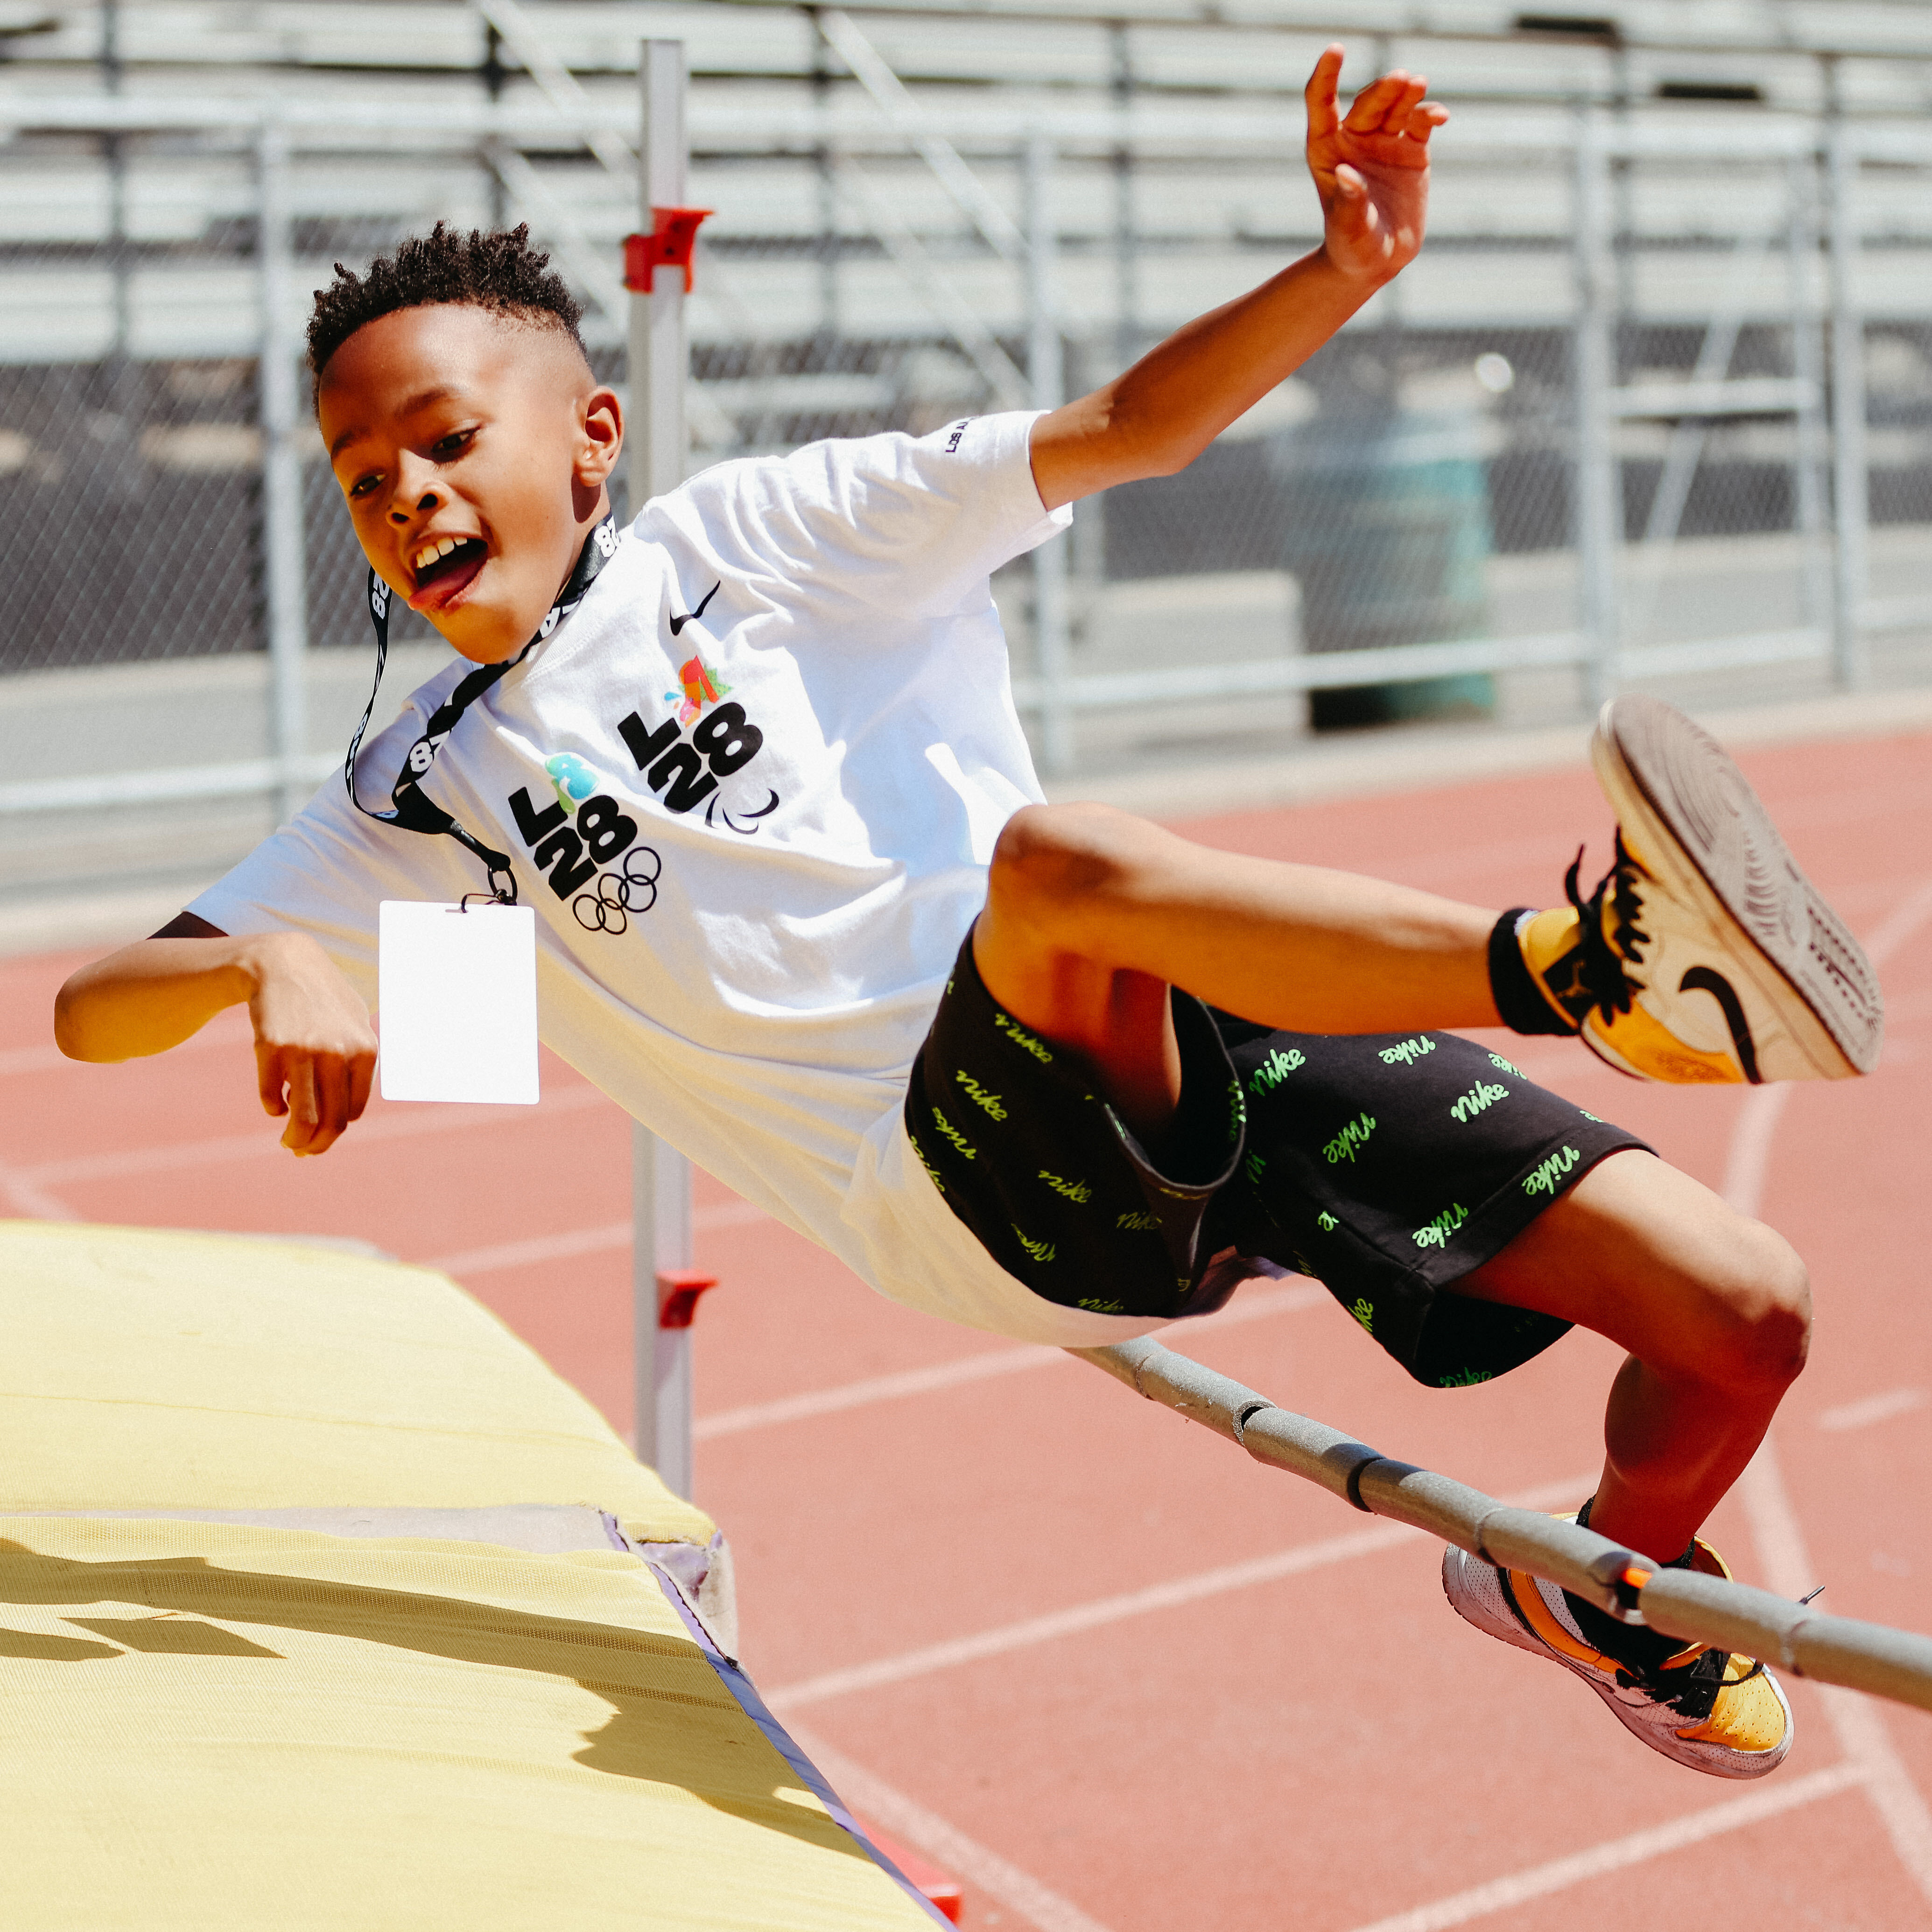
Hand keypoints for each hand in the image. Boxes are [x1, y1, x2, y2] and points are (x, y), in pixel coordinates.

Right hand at [247, 934, 378, 1156]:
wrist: (282, 963)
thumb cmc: (323, 999)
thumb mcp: (355, 1025)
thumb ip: (358, 1067)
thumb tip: (347, 1116)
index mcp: (366, 1051)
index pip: (353, 1112)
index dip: (336, 1130)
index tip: (323, 1135)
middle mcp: (339, 1052)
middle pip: (332, 1122)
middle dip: (317, 1146)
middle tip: (304, 1153)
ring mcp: (305, 1050)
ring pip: (304, 1119)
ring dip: (295, 1141)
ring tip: (289, 1143)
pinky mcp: (271, 1047)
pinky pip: (272, 1097)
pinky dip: (274, 1109)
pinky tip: (275, 1105)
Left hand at [1305, 45, 1447, 284]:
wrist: (1378, 262)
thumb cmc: (1351, 246)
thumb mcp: (1348, 229)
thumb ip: (1348, 202)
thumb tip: (1346, 173)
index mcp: (1327, 150)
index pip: (1322, 102)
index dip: (1327, 76)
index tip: (1337, 50)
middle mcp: (1355, 140)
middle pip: (1369, 102)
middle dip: (1384, 89)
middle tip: (1402, 80)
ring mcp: (1385, 142)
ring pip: (1396, 106)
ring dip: (1408, 93)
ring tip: (1417, 84)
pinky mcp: (1412, 151)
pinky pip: (1421, 123)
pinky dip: (1430, 115)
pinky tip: (1438, 116)